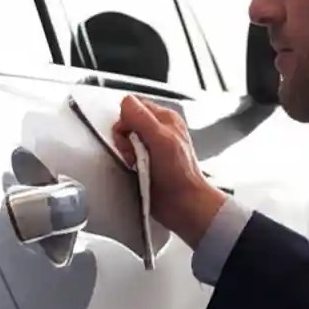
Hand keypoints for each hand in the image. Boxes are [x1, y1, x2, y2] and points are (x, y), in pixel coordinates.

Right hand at [112, 95, 227, 247]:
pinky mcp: (146, 162)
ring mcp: (152, 147)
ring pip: (125, 140)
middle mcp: (159, 130)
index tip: (130, 135)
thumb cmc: (180, 175)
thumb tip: (126, 103)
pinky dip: (127, 163)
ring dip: (126, 153)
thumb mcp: (161, 140)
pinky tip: (137, 171)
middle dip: (124, 138)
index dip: (126, 119)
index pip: (134, 105)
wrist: (184, 205)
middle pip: (127, 123)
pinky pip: (127, 156)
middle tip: (135, 152)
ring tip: (138, 164)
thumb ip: (142, 118)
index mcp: (165, 118)